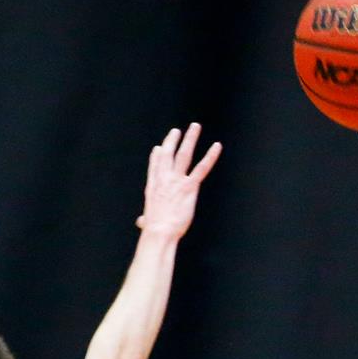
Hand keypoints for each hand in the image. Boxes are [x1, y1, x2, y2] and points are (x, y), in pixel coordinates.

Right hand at [134, 123, 221, 239]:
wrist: (160, 231)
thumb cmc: (154, 230)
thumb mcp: (147, 221)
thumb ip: (145, 219)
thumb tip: (141, 222)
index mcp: (153, 187)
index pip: (155, 167)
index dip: (156, 156)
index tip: (158, 147)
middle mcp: (164, 179)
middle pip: (167, 155)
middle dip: (172, 141)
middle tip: (176, 131)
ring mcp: (177, 181)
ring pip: (184, 155)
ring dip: (190, 139)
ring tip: (195, 127)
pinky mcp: (189, 187)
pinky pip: (202, 168)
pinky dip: (210, 156)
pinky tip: (216, 146)